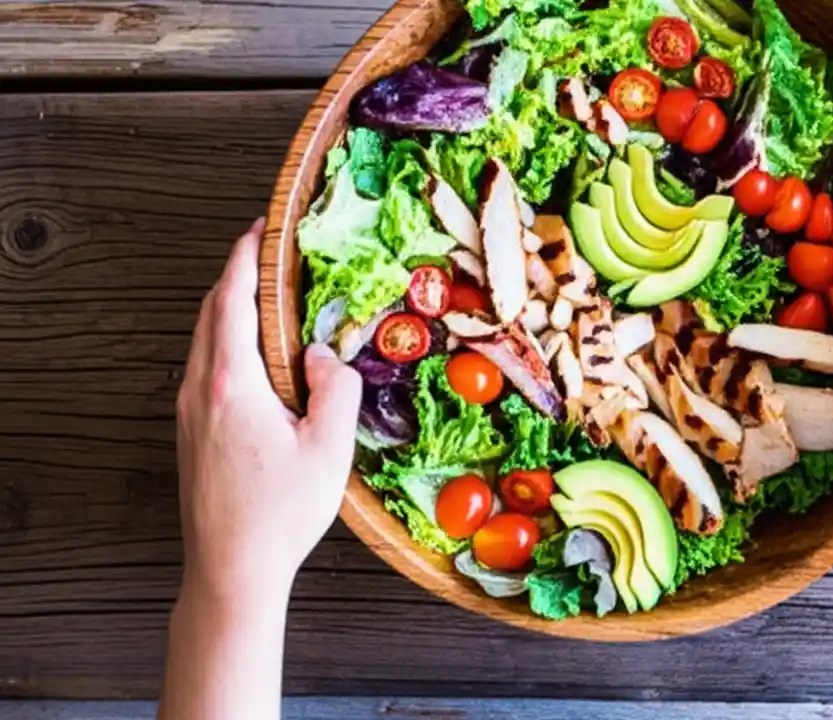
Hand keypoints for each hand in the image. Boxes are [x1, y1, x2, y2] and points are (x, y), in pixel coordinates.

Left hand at [176, 218, 361, 600]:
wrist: (231, 569)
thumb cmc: (280, 513)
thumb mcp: (329, 448)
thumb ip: (335, 389)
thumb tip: (325, 355)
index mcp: (233, 384)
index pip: (233, 300)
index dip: (246, 256)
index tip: (261, 227)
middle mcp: (200, 390)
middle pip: (211, 313)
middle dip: (237, 275)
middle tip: (268, 254)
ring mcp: (188, 413)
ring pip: (203, 342)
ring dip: (230, 311)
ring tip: (266, 299)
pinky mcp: (189, 434)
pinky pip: (204, 369)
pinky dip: (226, 343)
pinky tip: (255, 359)